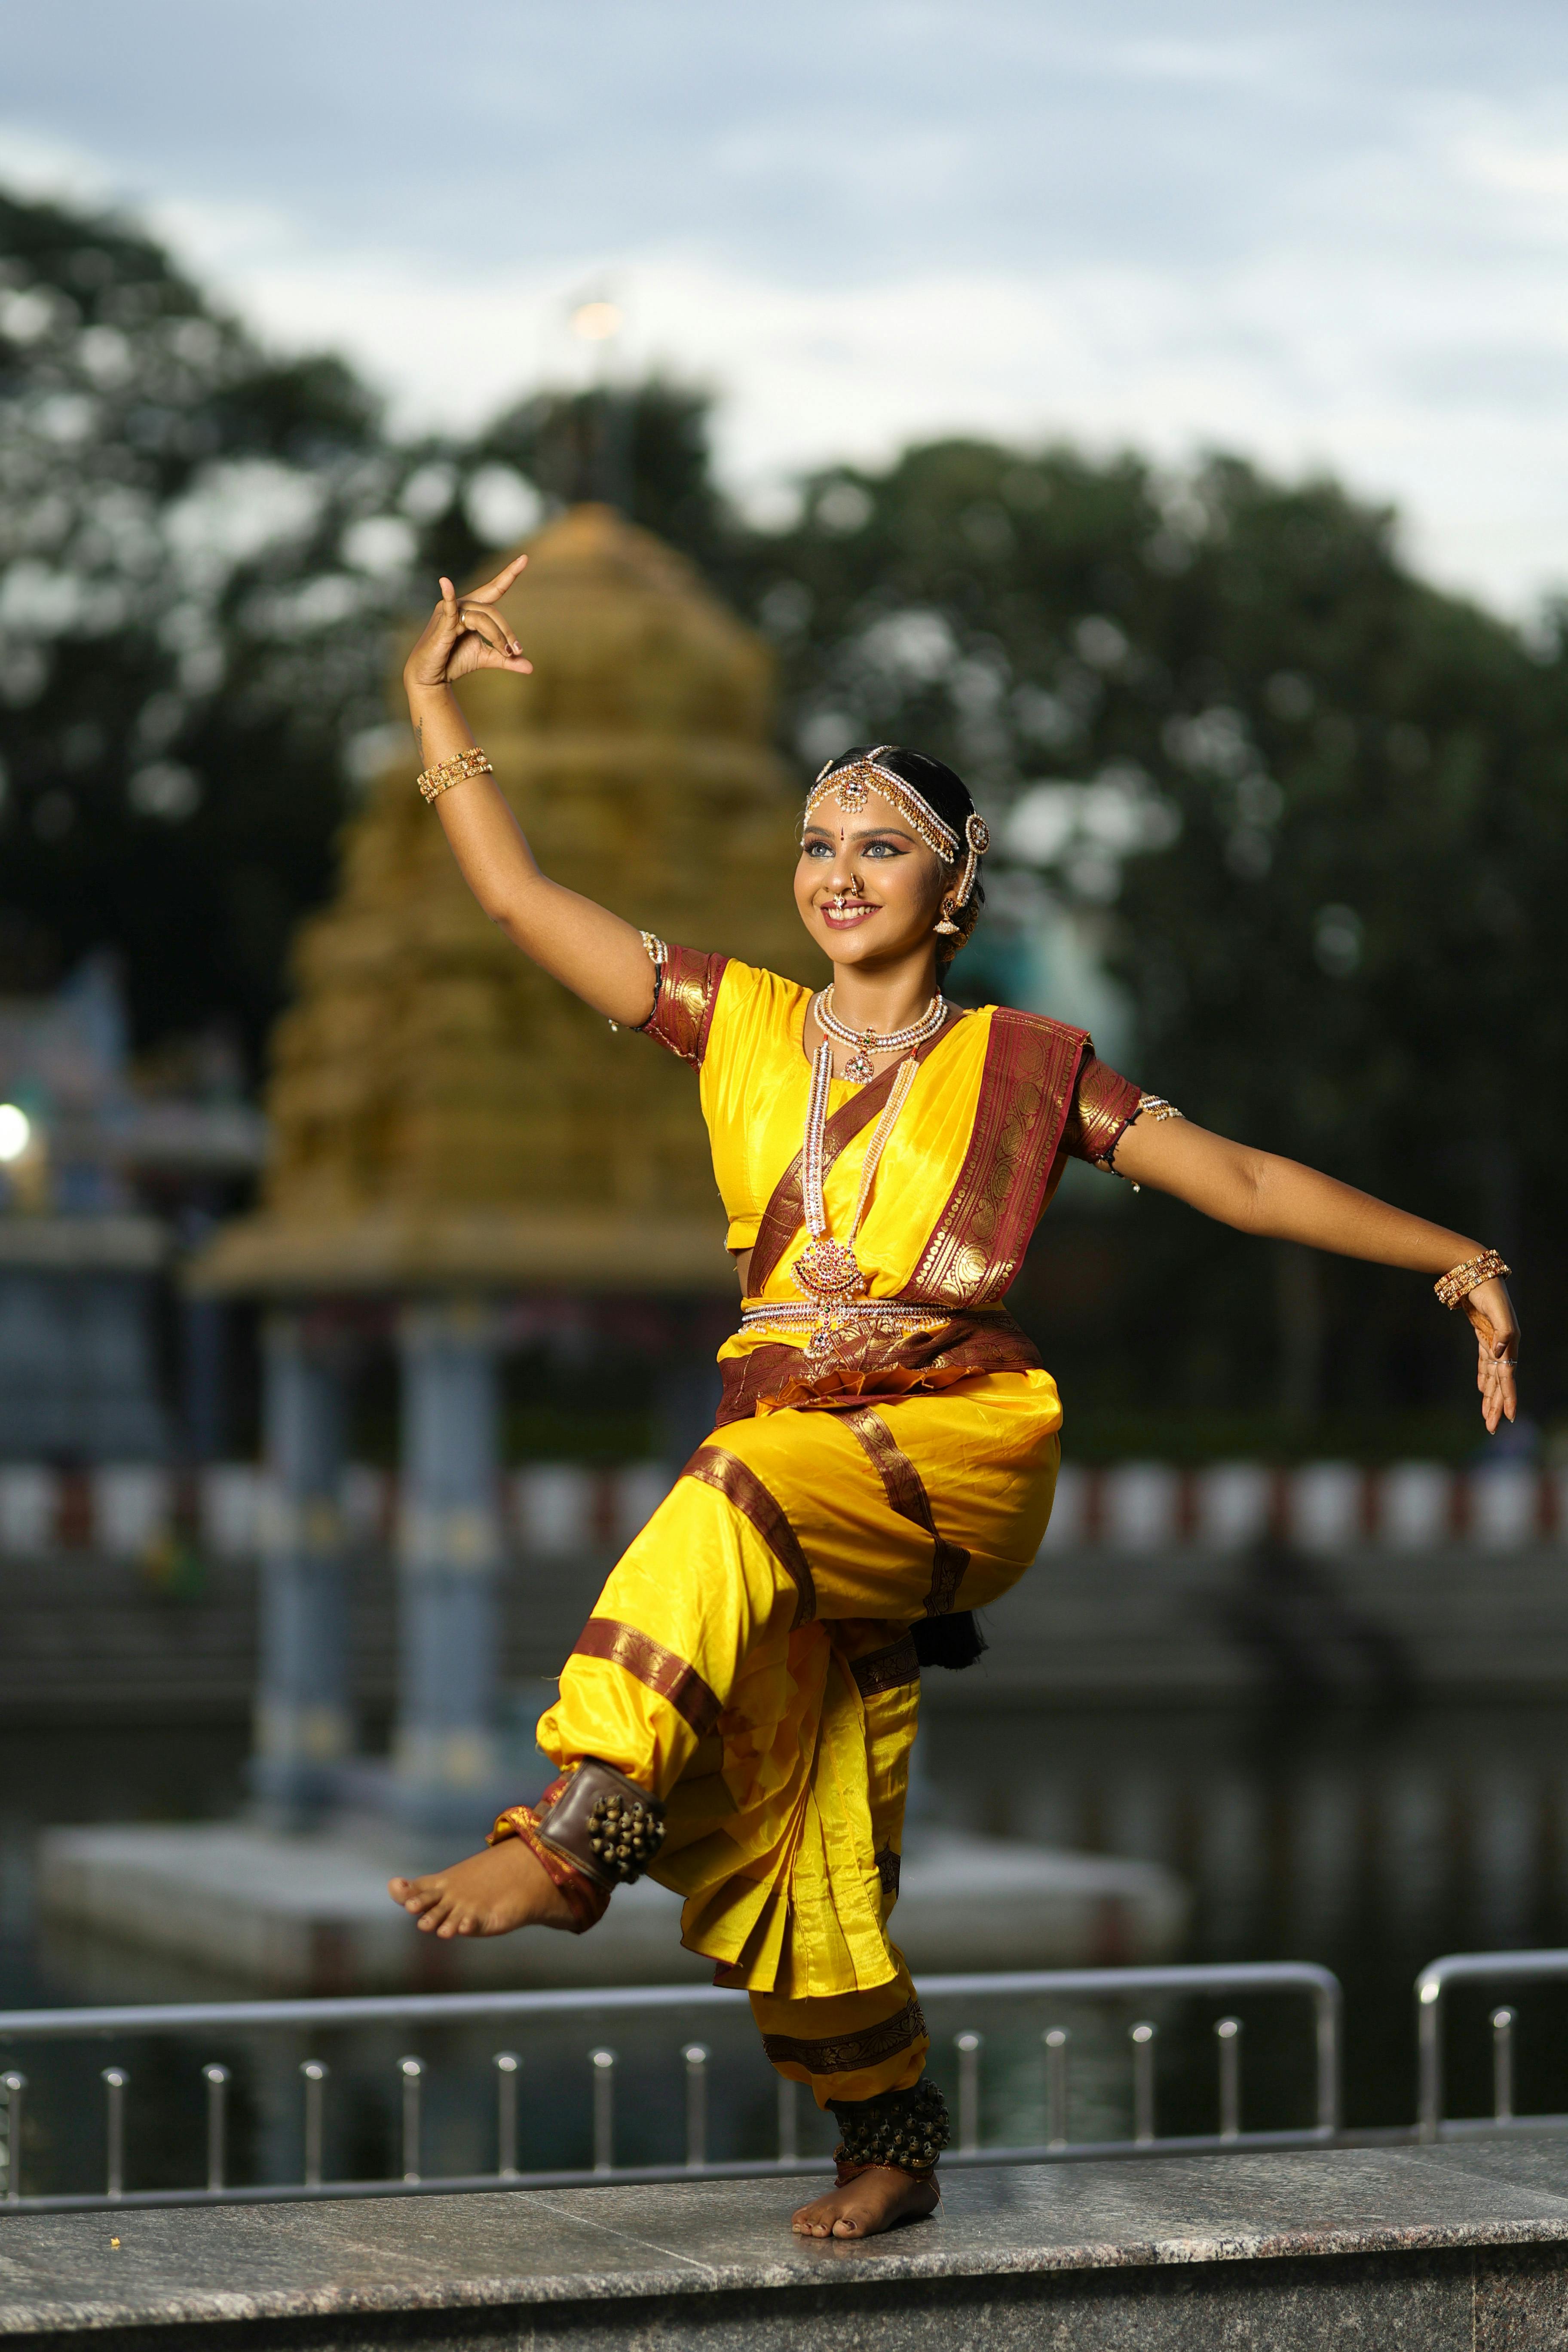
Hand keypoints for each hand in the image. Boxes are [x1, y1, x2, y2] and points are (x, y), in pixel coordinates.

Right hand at [403, 556, 533, 694]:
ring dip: (497, 636)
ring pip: (482, 617)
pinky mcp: (442, 622)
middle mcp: (461, 605)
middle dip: (507, 632)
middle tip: (517, 652)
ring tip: (506, 653)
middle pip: (492, 611)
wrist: (432, 677)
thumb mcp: (486, 658)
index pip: (493, 589)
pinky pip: (449, 608)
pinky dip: (448, 595)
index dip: (508, 574)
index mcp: (472, 608)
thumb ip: (506, 660)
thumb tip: (530, 667)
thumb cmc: (454, 662)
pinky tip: (445, 583)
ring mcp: (449, 612)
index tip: (524, 558)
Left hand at [1462, 1276, 1518, 1434]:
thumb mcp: (1498, 1311)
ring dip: (1489, 1395)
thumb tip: (1500, 1354)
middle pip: (1499, 1382)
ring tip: (1487, 1416)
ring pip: (1491, 1375)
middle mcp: (1503, 1345)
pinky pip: (1484, 1362)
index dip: (1508, 1397)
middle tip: (1491, 1428)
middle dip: (1496, 1405)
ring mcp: (1493, 1341)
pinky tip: (1481, 1388)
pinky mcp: (1483, 1335)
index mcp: (1509, 1342)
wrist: (1474, 1274)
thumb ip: (1503, 1332)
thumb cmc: (1488, 1291)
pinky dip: (1482, 1376)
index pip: (1508, 1376)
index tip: (1509, 1417)